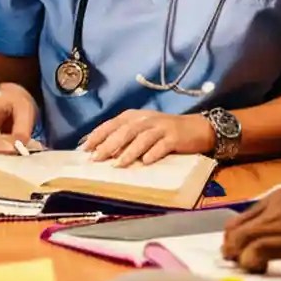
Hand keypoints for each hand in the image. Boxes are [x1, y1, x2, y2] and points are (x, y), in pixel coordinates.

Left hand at [80, 110, 212, 166]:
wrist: (196, 128)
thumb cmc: (163, 132)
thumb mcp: (142, 129)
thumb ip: (123, 136)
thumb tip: (99, 151)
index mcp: (134, 116)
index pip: (112, 124)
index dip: (97, 135)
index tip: (84, 149)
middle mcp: (146, 119)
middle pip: (125, 131)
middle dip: (109, 144)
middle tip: (96, 158)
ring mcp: (161, 127)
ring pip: (142, 138)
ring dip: (129, 151)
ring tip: (118, 164)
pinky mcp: (174, 137)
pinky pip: (162, 145)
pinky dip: (153, 153)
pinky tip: (146, 162)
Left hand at [221, 189, 280, 271]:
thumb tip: (266, 237)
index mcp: (280, 196)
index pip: (241, 218)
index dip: (235, 238)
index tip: (238, 251)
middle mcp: (276, 206)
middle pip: (235, 230)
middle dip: (232, 249)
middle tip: (238, 263)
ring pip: (240, 243)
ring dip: (241, 259)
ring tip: (252, 268)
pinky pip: (254, 254)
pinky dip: (252, 265)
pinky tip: (263, 270)